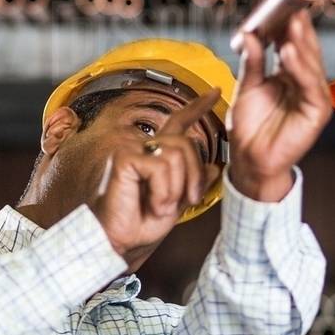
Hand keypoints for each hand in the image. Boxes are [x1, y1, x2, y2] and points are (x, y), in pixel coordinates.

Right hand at [90, 90, 222, 268]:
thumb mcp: (176, 203)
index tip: (215, 92)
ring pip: (176, 154)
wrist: (119, 243)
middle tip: (187, 200)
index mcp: (155, 156)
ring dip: (175, 188)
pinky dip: (162, 191)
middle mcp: (142, 148)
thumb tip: (212, 168)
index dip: (197, 107)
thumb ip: (192, 182)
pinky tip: (150, 203)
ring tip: (160, 206)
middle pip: (186, 143)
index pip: (179, 123)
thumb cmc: (139, 226)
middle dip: (193, 175)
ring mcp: (132, 150)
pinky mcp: (125, 158)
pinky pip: (160, 166)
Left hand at [228, 9, 331, 201]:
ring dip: (301, 43)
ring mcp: (312, 96)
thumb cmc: (250, 127)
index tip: (281, 1)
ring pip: (310, 64)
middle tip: (291, 4)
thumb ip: (252, 61)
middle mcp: (303, 82)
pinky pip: (310, 86)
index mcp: (289, 74)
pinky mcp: (316, 112)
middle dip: (299, 26)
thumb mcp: (246, 87)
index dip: (288, 22)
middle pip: (305, 49)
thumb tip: (249, 33)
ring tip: (291, 24)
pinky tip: (289, 53)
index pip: (292, 42)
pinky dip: (300, 69)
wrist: (249, 161)